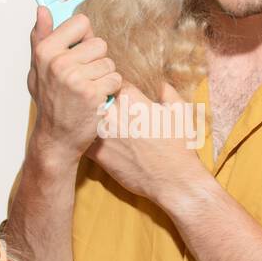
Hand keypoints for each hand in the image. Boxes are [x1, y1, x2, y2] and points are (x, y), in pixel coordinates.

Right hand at [27, 6, 121, 165]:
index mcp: (45, 51)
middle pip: (100, 43)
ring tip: (88, 90)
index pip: (81, 23)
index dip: (85, 39)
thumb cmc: (50, 102)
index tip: (78, 53)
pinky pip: (116, 79)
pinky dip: (110, 90)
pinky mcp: (93, 93)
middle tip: (83, 78)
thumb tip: (43, 9)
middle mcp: (59, 62)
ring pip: (110, 63)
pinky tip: (96, 99)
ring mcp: (76, 78)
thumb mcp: (38, 68)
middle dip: (97, 60)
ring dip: (104, 77)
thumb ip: (41, 37)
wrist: (56, 139)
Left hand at [86, 81, 208, 210]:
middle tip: (106, 108)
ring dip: (89, 117)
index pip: (111, 80)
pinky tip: (93, 140)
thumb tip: (161, 85)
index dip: (112, 85)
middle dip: (98, 100)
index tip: (115, 91)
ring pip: (84, 116)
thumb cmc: (179, 146)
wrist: (173, 180)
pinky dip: (85, 137)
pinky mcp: (97, 153)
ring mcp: (102, 134)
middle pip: (94, 96)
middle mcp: (113, 113)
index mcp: (132, 99)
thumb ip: (168, 94)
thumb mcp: (180, 113)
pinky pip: (82, 138)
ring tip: (98, 123)